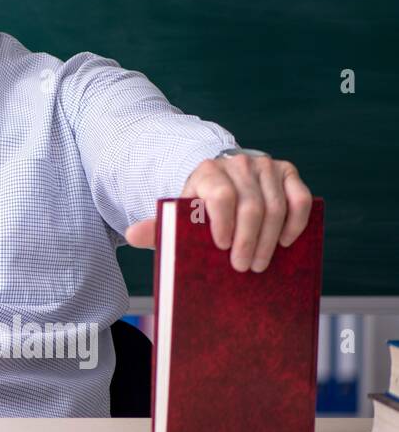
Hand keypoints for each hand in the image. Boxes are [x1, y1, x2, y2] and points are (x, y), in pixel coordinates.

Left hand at [124, 153, 312, 272]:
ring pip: (276, 206)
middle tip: (243, 267)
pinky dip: (295, 221)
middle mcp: (238, 163)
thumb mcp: (178, 216)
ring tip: (260, 263)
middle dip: (249, 241)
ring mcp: (265, 166)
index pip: (219, 195)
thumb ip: (157, 226)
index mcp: (207, 171)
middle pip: (251, 205)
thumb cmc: (199, 207)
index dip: (223, 223)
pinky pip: (299, 198)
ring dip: (270, 239)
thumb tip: (132, 236)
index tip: (221, 247)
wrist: (220, 183)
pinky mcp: (287, 172)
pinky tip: (285, 242)